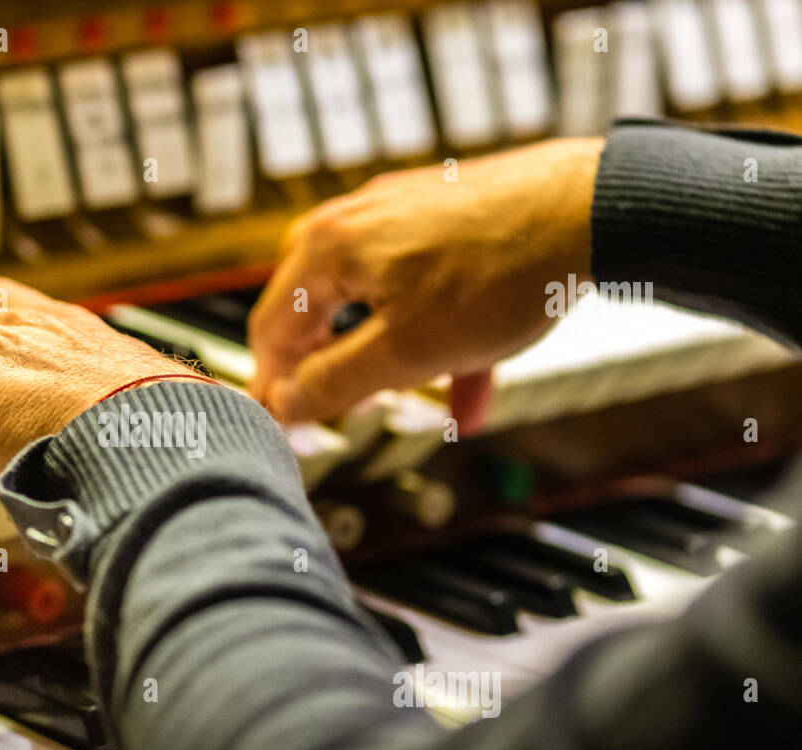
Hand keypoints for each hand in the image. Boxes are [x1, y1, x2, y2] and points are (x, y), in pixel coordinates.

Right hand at [248, 137, 604, 424]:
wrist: (593, 208)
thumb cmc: (498, 275)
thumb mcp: (405, 351)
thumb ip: (334, 382)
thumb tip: (284, 404)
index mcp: (328, 248)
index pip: (272, 328)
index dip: (272, 385)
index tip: (278, 425)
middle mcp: (356, 220)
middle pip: (318, 311)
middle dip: (327, 368)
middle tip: (332, 414)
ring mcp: (404, 214)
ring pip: (375, 304)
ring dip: (388, 361)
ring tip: (406, 404)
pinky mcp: (449, 218)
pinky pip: (425, 291)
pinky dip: (438, 341)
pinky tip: (469, 394)